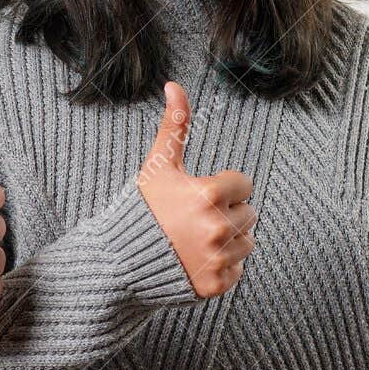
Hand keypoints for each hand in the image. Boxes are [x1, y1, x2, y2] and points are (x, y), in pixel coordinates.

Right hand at [136, 81, 255, 297]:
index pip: (244, 185)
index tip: (197, 195)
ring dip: (227, 240)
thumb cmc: (141, 206)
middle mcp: (218, 227)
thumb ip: (174, 125)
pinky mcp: (216, 285)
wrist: (120, 259)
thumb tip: (174, 84)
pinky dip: (221, 267)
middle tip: (193, 219)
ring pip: (247, 243)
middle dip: (226, 213)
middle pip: (249, 214)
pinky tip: (195, 260)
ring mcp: (218, 259)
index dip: (221, 187)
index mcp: (210, 194)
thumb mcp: (158, 164)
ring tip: (195, 239)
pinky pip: (237, 271)